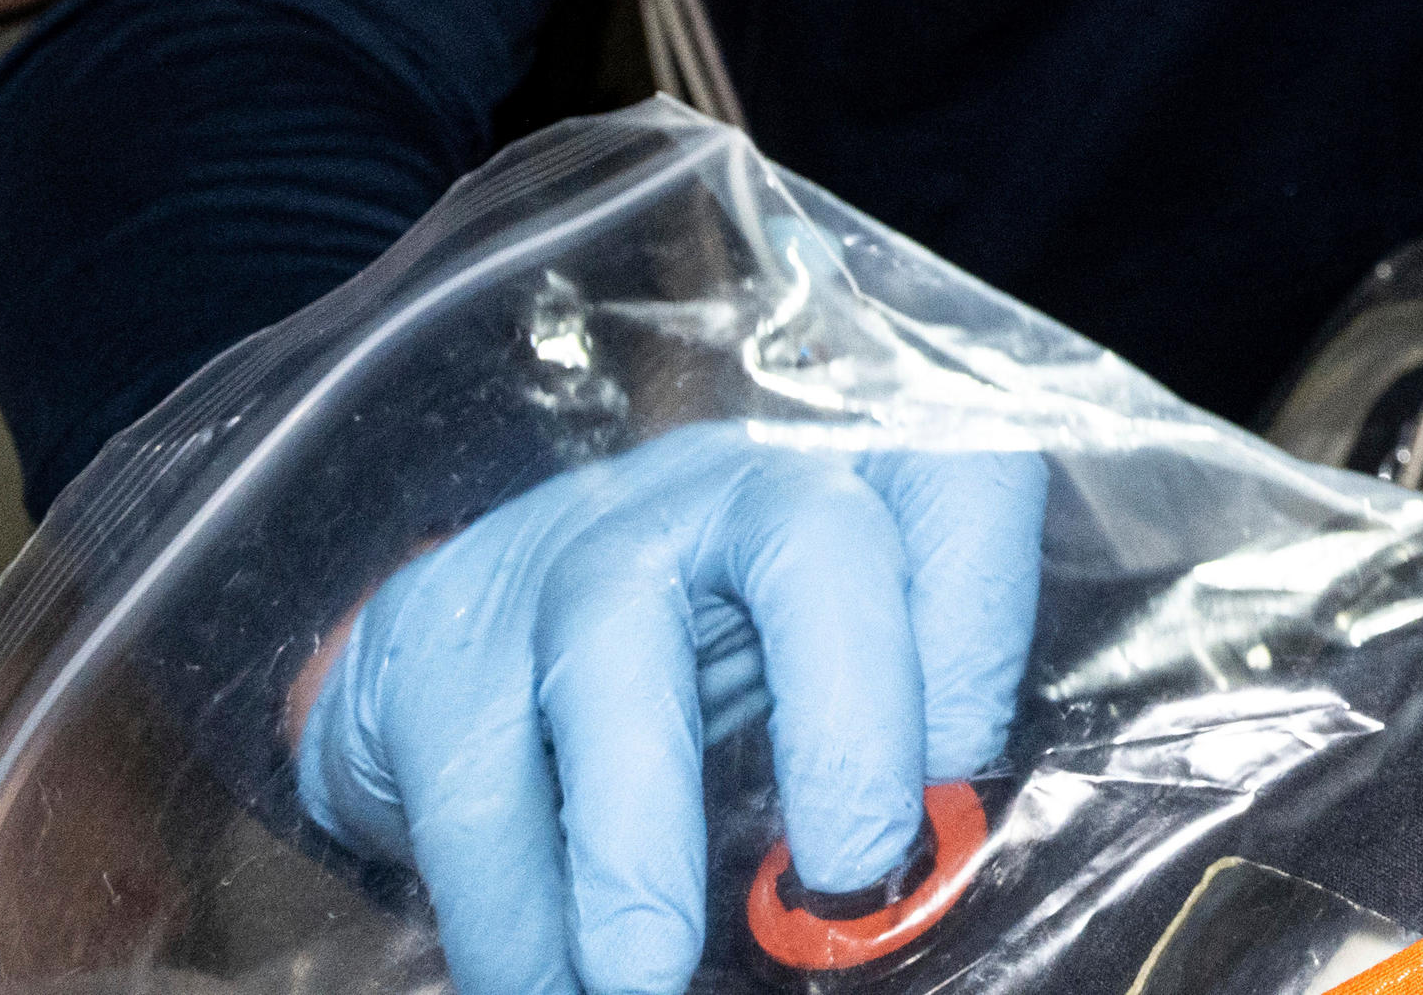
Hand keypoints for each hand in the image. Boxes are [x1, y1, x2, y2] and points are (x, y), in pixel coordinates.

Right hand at [296, 426, 1045, 994]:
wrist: (495, 609)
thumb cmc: (720, 641)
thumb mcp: (837, 655)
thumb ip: (903, 727)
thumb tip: (937, 857)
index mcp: (861, 478)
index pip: (966, 482)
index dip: (979, 617)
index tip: (962, 767)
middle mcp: (730, 484)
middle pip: (814, 543)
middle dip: (844, 718)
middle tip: (848, 871)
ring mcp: (576, 550)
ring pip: (606, 668)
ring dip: (631, 853)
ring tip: (647, 979)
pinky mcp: (443, 643)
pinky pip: (474, 791)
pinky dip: (517, 918)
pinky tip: (556, 984)